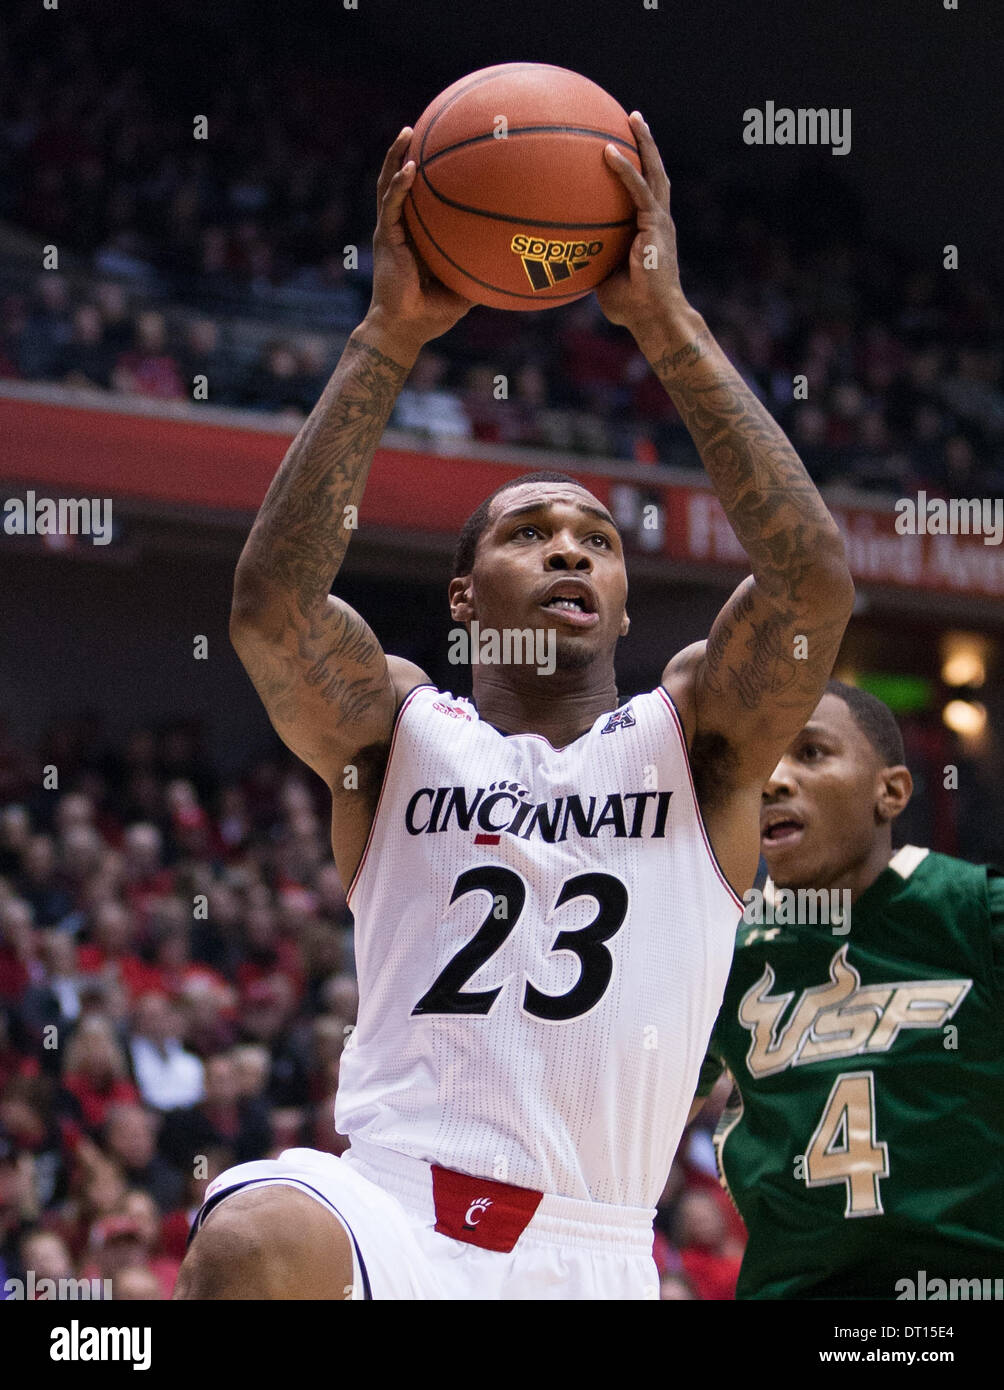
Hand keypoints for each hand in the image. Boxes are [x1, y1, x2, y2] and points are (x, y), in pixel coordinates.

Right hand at [364, 128, 472, 358]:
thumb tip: (513, 266)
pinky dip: (400, 185)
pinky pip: (392, 205)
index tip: (438, 149)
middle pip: (398, 182)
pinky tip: (410, 168)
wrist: (405, 328)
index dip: (423, 174)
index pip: (417, 198)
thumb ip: (480, 271)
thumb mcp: (463, 289)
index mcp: (415, 236)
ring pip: (388, 185)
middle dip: (405, 153)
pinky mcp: (386, 238)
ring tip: (407, 132)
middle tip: (417, 127)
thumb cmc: (431, 314)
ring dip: (395, 157)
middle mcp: (400, 228)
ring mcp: (391, 231)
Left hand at [594, 113, 691, 343]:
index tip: (624, 146)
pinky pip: (638, 191)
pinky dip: (624, 170)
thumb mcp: (604, 277)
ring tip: (633, 118)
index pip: (645, 192)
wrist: (653, 316)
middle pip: (655, 172)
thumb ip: (592, 259)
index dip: (637, 168)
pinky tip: (609, 152)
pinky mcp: (656, 225)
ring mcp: (660, 221)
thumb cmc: (629, 306)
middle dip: (646, 144)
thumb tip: (561, 255)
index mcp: (650, 230)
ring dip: (644, 144)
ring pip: (654, 172)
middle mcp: (659, 220)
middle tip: (633, 118)